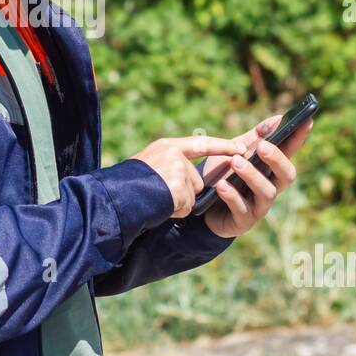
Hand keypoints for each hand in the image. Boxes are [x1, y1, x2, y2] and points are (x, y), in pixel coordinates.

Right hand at [130, 135, 248, 218]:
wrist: (115, 198)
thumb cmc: (126, 186)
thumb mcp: (148, 166)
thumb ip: (168, 165)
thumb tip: (188, 178)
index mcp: (165, 146)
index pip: (200, 144)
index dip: (221, 146)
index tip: (241, 148)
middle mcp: (172, 154)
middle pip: (195, 178)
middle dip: (184, 192)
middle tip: (159, 193)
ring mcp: (176, 170)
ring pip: (192, 193)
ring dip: (178, 202)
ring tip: (157, 199)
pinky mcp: (178, 187)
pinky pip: (186, 206)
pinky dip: (175, 211)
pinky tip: (160, 206)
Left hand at [201, 115, 312, 238]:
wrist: (200, 205)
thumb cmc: (222, 175)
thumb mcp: (234, 152)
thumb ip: (254, 138)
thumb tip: (278, 118)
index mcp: (271, 169)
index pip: (290, 152)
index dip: (299, 138)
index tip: (308, 121)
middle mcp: (271, 188)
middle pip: (286, 175)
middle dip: (277, 160)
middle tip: (263, 146)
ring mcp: (259, 206)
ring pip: (266, 192)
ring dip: (251, 175)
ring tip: (235, 162)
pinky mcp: (243, 222)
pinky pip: (241, 209)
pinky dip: (232, 196)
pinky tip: (221, 185)